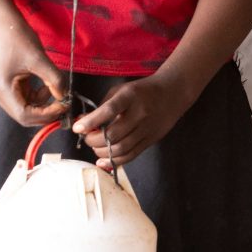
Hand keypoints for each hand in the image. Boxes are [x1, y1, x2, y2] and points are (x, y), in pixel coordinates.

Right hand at [0, 17, 67, 125]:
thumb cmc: (20, 39)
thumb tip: (65, 98)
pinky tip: (48, 85)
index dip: (46, 115)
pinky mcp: (9, 87)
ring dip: (44, 104)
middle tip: (65, 104)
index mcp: (1, 89)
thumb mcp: (40, 60)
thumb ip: (54, 81)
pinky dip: (40, 96)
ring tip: (57, 89)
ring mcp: (2, 91)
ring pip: (27, 109)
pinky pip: (26, 99)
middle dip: (46, 112)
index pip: (24, 116)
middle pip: (24, 116)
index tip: (63, 106)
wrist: (7, 25)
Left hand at [72, 73, 192, 170]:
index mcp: (130, 96)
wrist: (173, 92)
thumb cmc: (142, 90)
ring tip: (95, 147)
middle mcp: (140, 113)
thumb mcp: (121, 90)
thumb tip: (82, 122)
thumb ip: (102, 106)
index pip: (109, 110)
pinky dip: (114, 161)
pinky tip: (103, 161)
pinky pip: (131, 155)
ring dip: (102, 152)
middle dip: (93, 140)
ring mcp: (147, 128)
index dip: (91, 121)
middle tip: (87, 137)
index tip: (78, 128)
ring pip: (121, 148)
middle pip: (113, 135)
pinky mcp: (151, 139)